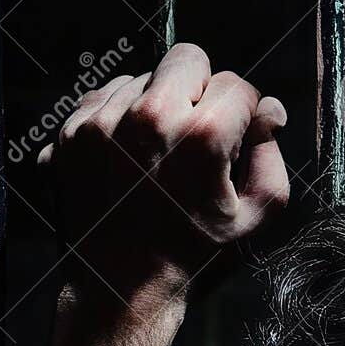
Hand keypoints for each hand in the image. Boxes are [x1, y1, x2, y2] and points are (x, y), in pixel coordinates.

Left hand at [40, 43, 288, 307]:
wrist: (121, 286)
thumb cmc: (192, 252)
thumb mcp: (255, 216)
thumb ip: (271, 156)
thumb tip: (268, 114)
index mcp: (201, 137)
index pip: (237, 84)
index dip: (243, 112)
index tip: (233, 139)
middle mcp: (149, 118)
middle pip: (188, 59)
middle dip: (200, 92)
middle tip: (195, 135)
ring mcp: (104, 122)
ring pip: (144, 77)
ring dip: (156, 105)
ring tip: (157, 156)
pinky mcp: (72, 130)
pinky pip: (107, 95)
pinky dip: (121, 118)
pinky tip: (130, 158)